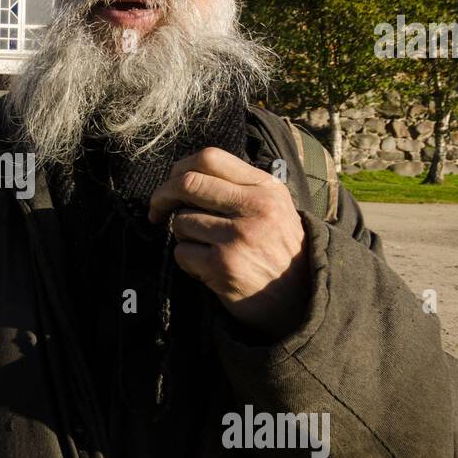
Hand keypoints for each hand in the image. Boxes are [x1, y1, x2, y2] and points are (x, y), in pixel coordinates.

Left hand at [148, 147, 309, 340]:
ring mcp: (238, 237)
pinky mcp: (223, 266)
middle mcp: (254, 207)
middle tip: (157, 210)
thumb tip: (184, 175)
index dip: (181, 168)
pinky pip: (181, 252)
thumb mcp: (274, 207)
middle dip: (162, 196)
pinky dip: (187, 261)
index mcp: (266, 188)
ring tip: (206, 248)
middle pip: (188, 184)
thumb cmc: (278, 250)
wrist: (301, 299)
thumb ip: (239, 186)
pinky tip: (207, 268)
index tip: (172, 183)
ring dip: (183, 236)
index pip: (210, 158)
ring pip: (181, 221)